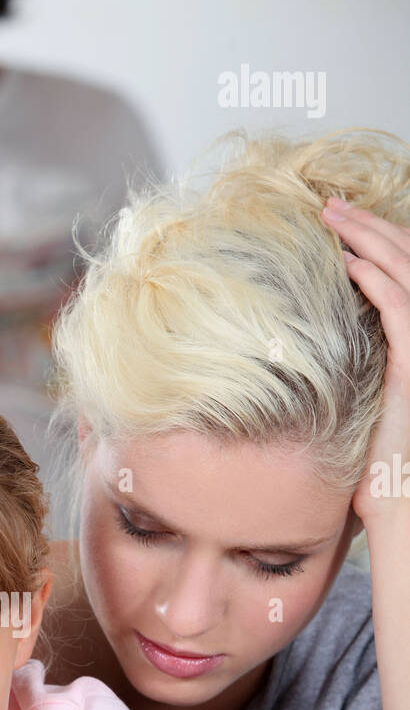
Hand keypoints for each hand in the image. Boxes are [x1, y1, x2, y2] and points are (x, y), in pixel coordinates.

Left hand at [321, 197, 409, 527]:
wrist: (399, 504)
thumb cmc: (375, 465)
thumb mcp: (361, 400)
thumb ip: (352, 361)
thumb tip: (310, 340)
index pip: (405, 274)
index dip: (377, 243)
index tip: (340, 225)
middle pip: (408, 262)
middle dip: (369, 227)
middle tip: (331, 205)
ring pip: (406, 275)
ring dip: (368, 240)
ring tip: (333, 217)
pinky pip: (401, 312)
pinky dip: (376, 281)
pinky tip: (349, 263)